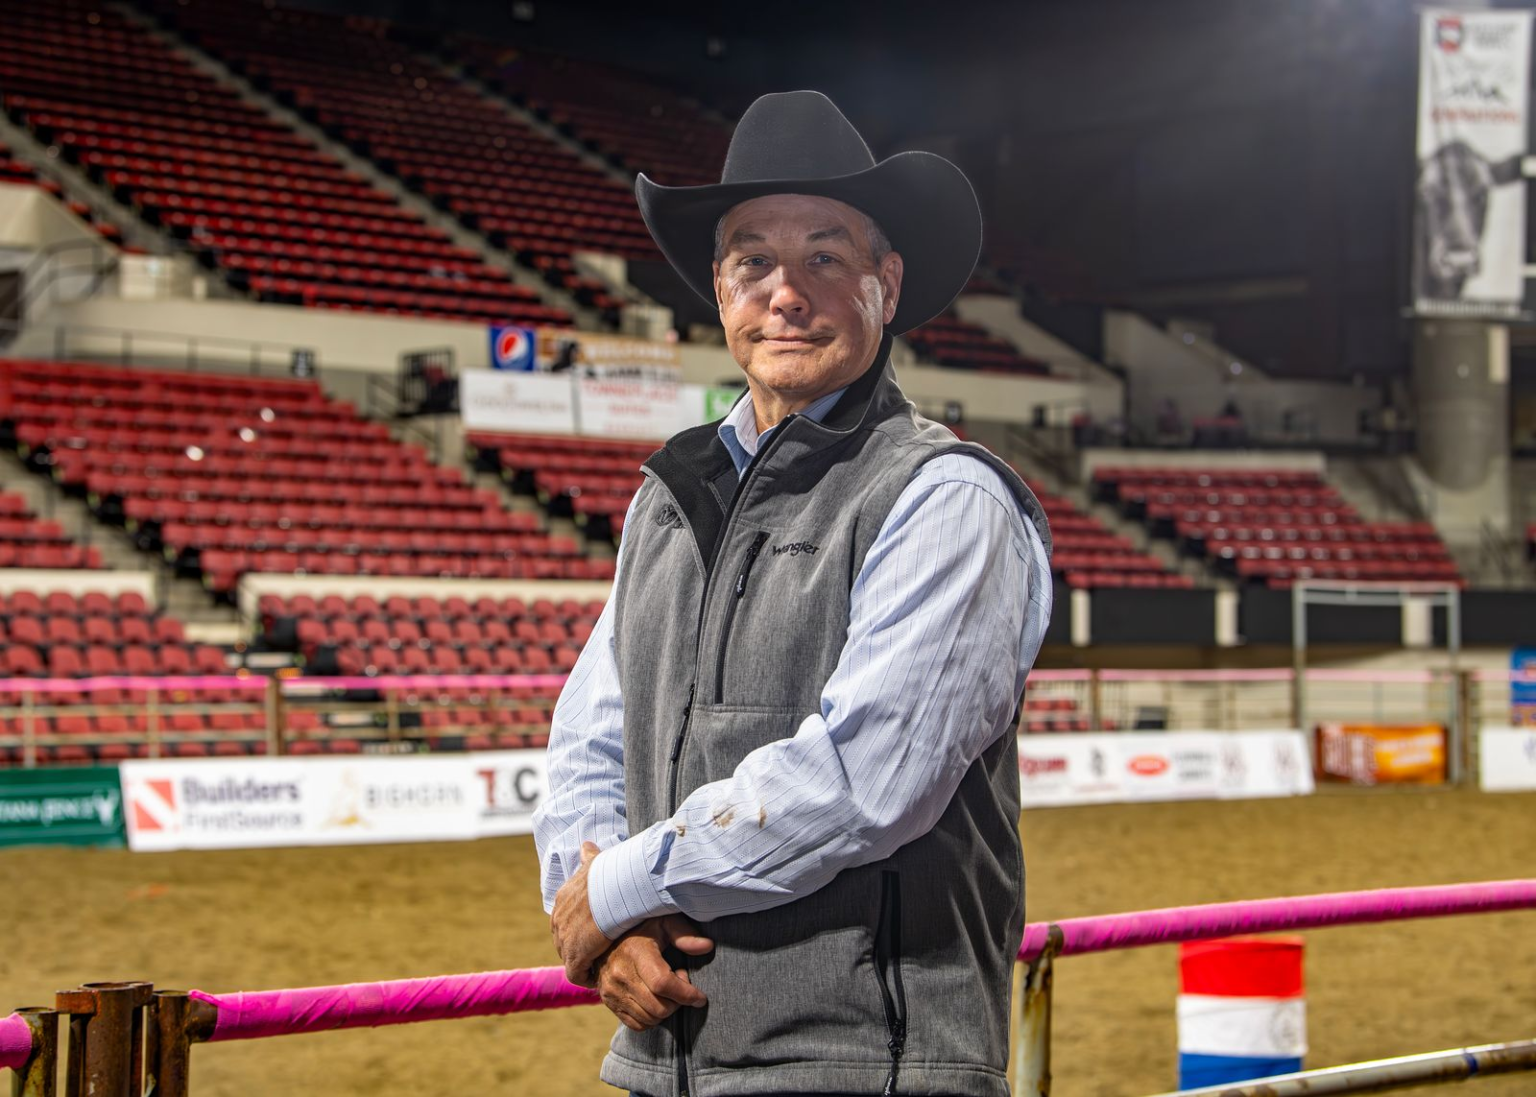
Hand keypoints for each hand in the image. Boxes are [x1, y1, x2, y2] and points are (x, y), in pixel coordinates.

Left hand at [551, 841, 610, 985]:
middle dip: (580, 946)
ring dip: (584, 963)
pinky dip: (587, 977)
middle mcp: (558, 921)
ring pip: (571, 958)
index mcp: (562, 901)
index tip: (594, 930)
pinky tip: (599, 978)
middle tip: (598, 951)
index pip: (566, 919)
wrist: (610, 891)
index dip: (580, 926)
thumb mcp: (595, 862)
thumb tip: (586, 843)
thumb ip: (588, 856)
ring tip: (600, 966)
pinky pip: (577, 974)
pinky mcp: (574, 957)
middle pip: (565, 939)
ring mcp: (564, 941)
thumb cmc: (607, 876)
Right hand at [597, 915, 714, 1031]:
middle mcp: (620, 974)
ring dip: (666, 1010)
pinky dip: (652, 1018)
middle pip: (658, 1007)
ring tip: (666, 990)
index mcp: (635, 952)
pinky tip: (655, 1000)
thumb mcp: (664, 923)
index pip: (663, 984)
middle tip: (680, 986)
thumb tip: (708, 947)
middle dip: (678, 1003)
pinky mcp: (609, 1003)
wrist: (605, 938)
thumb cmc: (642, 930)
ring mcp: (612, 991)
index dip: (686, 994)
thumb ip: (685, 934)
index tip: (700, 997)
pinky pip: (637, 1025)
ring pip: (650, 1018)